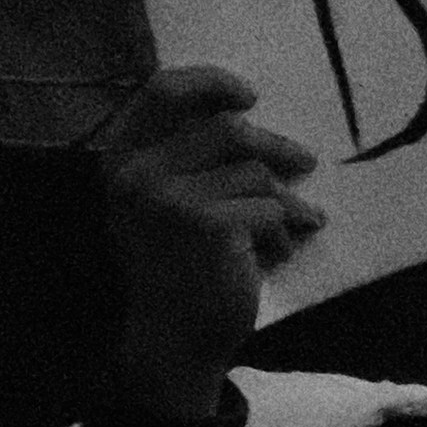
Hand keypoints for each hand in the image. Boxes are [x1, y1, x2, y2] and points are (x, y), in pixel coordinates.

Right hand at [98, 61, 317, 419]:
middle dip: (275, 147)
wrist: (173, 344)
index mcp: (120, 161)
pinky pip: (269, 209)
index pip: (160, 90)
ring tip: (287, 231)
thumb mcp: (162, 206)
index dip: (210, 83)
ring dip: (281, 204)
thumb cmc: (176, 273)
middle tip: (305, 161)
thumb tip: (245, 114)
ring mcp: (170, 198)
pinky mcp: (208, 223)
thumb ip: (186, 159)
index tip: (248, 96)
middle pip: (226, 129)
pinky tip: (271, 258)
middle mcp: (138, 174)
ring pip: (255, 173)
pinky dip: (281, 234)